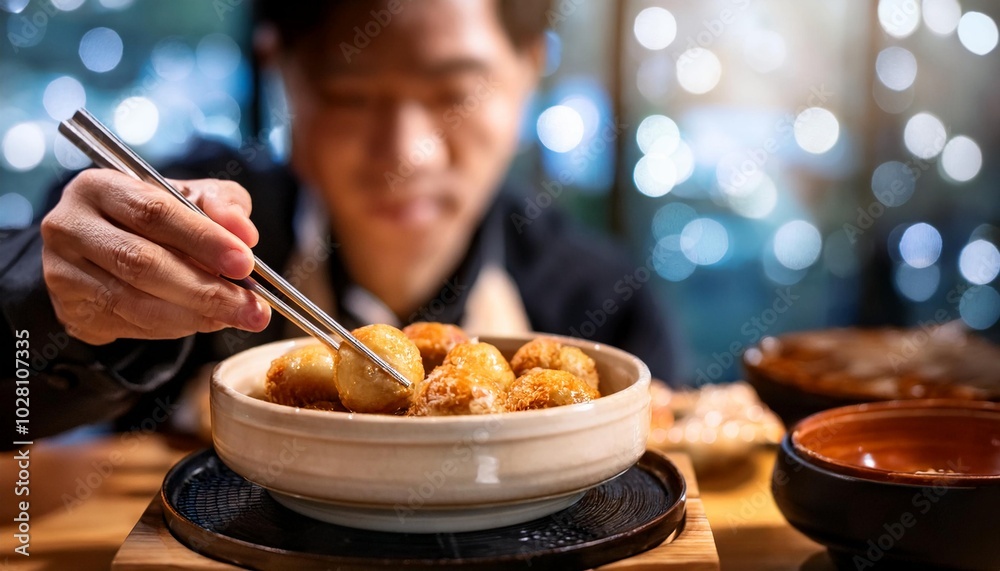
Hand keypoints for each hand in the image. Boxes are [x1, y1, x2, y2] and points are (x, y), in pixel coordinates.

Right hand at [40, 169, 271, 344]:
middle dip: (207, 290)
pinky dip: (174, 327)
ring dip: (195, 316)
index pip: (154, 213)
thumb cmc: (153, 216)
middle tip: (253, 308)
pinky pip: (129, 325)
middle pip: (143, 263)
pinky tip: (204, 321)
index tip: (245, 263)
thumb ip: (221, 205)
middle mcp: (70, 227)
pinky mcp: (70, 310)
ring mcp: (63, 273)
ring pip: (135, 302)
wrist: (101, 246)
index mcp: (99, 187)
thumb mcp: (190, 196)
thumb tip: (245, 233)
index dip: (203, 240)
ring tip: (237, 317)